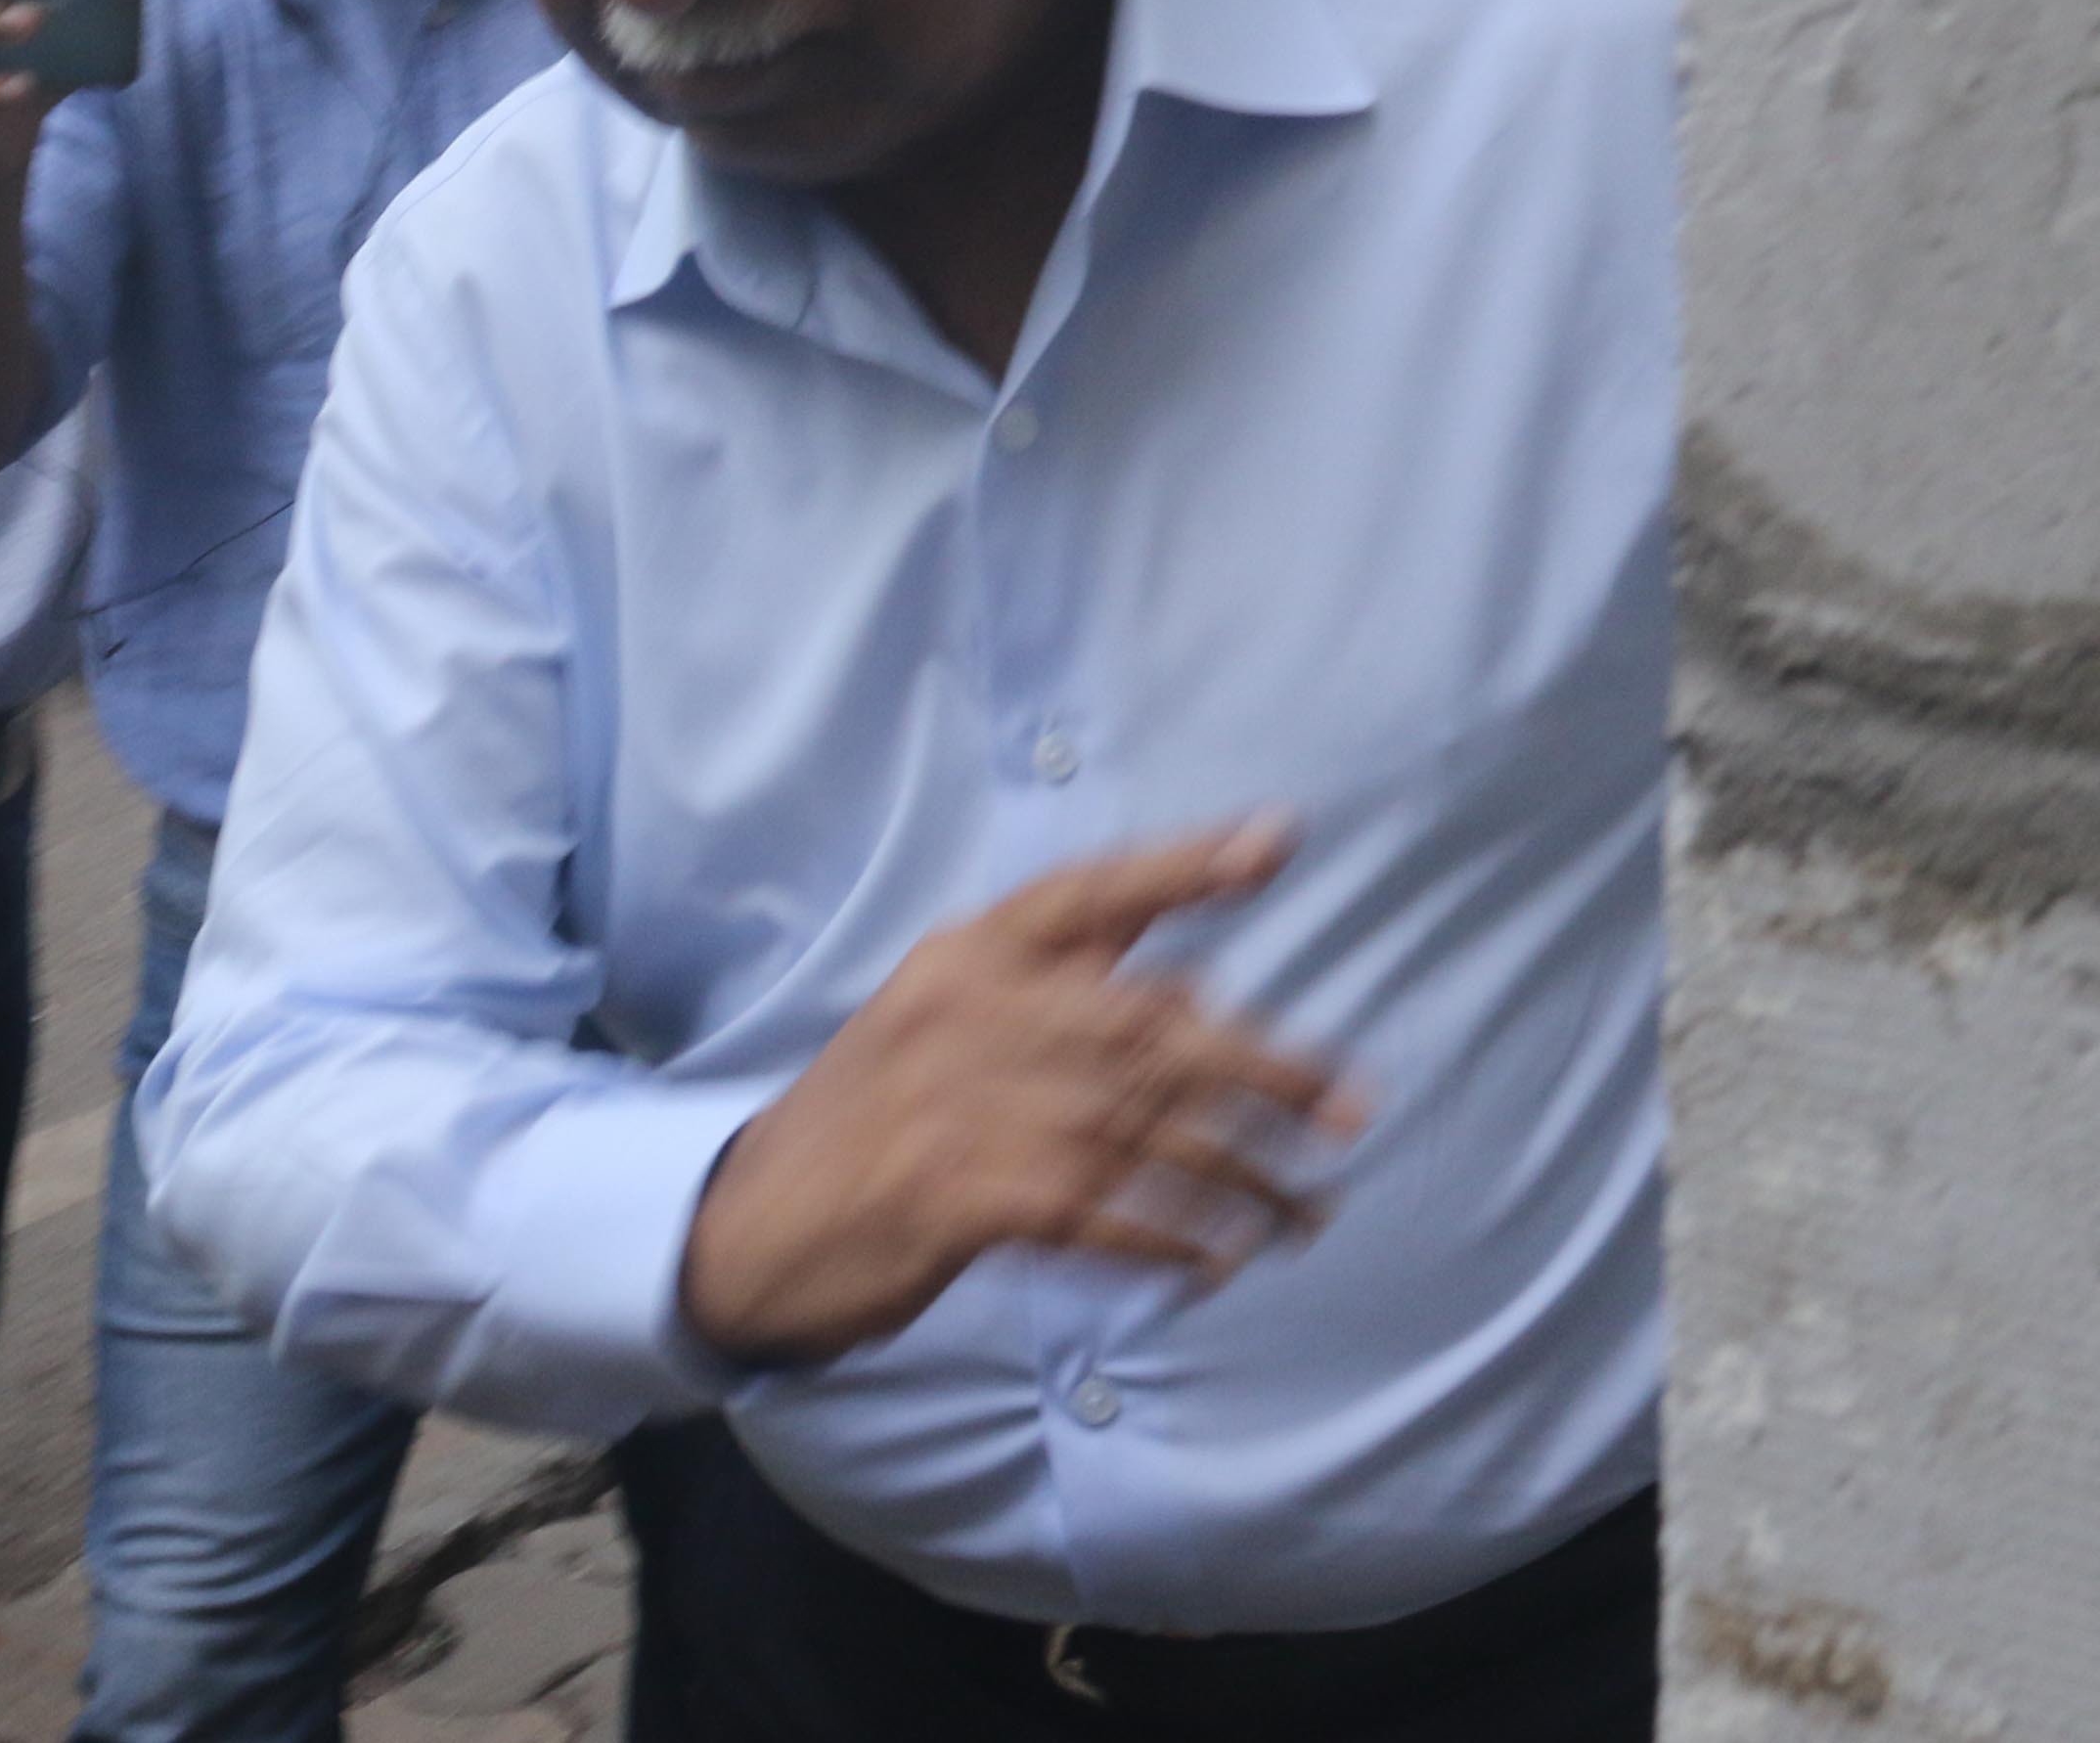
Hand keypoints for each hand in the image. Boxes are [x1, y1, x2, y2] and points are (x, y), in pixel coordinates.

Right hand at [678, 820, 1368, 1364]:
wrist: (750, 1225)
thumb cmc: (870, 1122)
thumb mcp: (938, 1026)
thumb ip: (1053, 1004)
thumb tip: (1201, 1012)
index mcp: (966, 956)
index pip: (1091, 892)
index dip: (1186, 866)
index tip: (1276, 840)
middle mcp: (971, 1014)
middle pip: (1150, 1027)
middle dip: (1265, 1069)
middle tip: (1348, 1106)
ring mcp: (966, 1106)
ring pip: (1143, 1130)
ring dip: (1240, 1176)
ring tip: (1306, 1209)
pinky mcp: (964, 1197)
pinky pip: (1104, 1214)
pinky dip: (1173, 1237)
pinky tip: (1217, 1258)